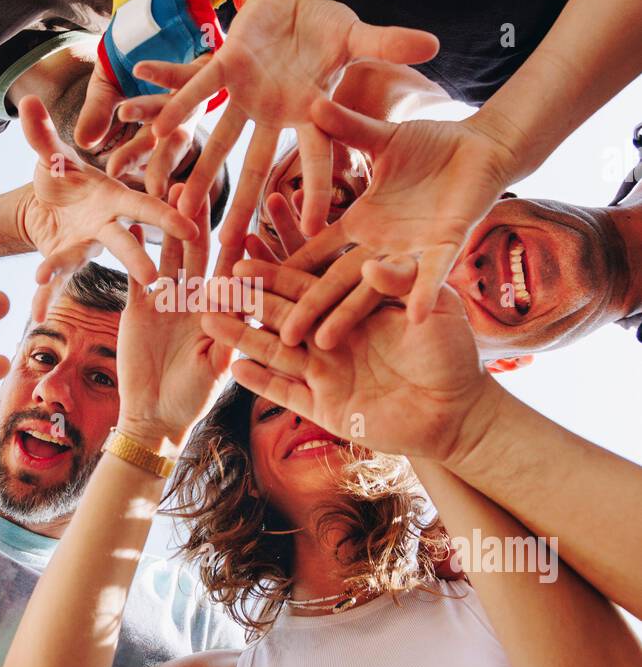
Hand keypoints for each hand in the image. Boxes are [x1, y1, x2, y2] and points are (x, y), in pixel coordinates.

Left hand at [15, 96, 198, 315]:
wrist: (46, 203)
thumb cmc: (66, 176)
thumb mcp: (53, 154)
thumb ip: (42, 133)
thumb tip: (28, 100)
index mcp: (114, 198)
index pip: (145, 206)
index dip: (167, 216)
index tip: (190, 227)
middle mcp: (106, 225)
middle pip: (123, 243)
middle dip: (137, 260)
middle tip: (153, 279)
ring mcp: (86, 245)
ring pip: (87, 263)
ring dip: (75, 279)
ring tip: (55, 290)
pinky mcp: (64, 259)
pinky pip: (56, 279)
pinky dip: (47, 295)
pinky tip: (38, 313)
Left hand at [115, 0, 438, 238]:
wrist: (291, 0)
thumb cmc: (329, 26)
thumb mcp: (357, 34)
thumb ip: (387, 42)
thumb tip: (435, 42)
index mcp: (311, 114)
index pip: (317, 158)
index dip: (316, 189)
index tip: (311, 227)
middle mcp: (275, 116)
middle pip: (256, 170)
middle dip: (242, 212)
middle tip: (229, 256)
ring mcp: (245, 97)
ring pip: (218, 143)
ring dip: (198, 176)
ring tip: (177, 214)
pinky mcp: (223, 70)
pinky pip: (196, 90)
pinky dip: (176, 105)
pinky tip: (154, 129)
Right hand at [116, 193, 236, 450]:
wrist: (152, 416)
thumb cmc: (192, 398)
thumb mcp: (216, 369)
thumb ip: (229, 336)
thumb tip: (239, 304)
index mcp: (221, 311)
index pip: (232, 270)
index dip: (238, 243)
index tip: (246, 212)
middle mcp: (196, 299)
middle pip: (201, 251)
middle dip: (202, 219)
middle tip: (202, 185)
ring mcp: (166, 300)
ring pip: (170, 254)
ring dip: (169, 225)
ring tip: (168, 191)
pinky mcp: (137, 306)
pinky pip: (136, 272)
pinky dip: (135, 249)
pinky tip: (134, 222)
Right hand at [200, 258, 496, 464]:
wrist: (460, 414)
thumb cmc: (454, 355)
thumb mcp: (435, 309)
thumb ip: (403, 284)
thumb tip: (371, 262)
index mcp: (353, 309)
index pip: (306, 283)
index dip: (274, 269)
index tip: (241, 252)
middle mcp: (332, 338)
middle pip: (280, 313)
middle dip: (245, 299)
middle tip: (209, 282)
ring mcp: (326, 373)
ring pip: (274, 350)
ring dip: (241, 336)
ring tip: (207, 320)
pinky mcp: (326, 408)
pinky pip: (287, 393)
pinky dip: (261, 383)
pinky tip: (232, 368)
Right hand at [291, 105, 518, 321]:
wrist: (482, 148)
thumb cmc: (431, 146)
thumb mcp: (381, 138)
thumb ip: (348, 129)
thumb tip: (310, 104)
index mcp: (361, 221)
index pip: (315, 250)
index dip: (285, 268)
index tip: (251, 288)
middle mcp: (381, 244)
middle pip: (336, 281)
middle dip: (308, 308)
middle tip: (278, 336)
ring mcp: (412, 249)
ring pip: (376, 288)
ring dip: (351, 314)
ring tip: (326, 342)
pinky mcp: (446, 246)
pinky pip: (434, 274)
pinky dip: (425, 294)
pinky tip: (416, 317)